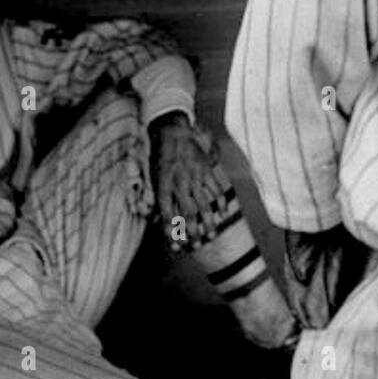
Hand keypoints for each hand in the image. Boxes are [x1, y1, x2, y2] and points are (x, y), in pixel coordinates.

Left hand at [150, 115, 228, 243]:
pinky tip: (223, 214)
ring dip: (208, 222)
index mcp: (163, 186)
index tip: (176, 247)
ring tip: (211, 235)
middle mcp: (179, 183)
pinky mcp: (206, 169)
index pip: (167, 215)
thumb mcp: (154, 177)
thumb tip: (160, 221)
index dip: (172, 233)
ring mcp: (195, 176)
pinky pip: (216, 188)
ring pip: (204, 204)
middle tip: (196, 245)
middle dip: (193, 232)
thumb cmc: (160, 157)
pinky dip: (221, 202)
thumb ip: (160, 198)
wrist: (172, 130)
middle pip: (188, 213)